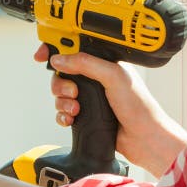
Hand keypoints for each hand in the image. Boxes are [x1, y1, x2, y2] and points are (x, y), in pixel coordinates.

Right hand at [34, 44, 186, 176]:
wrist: (144, 139)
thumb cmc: (139, 106)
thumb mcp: (113, 76)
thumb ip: (86, 63)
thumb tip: (60, 58)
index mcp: (104, 61)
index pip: (75, 47)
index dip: (57, 48)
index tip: (43, 55)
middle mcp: (96, 76)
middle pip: (62, 71)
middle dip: (60, 82)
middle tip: (72, 91)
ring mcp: (90, 96)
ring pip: (61, 92)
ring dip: (62, 101)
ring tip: (76, 109)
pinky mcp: (86, 113)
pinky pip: (63, 111)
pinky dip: (63, 115)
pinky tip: (72, 119)